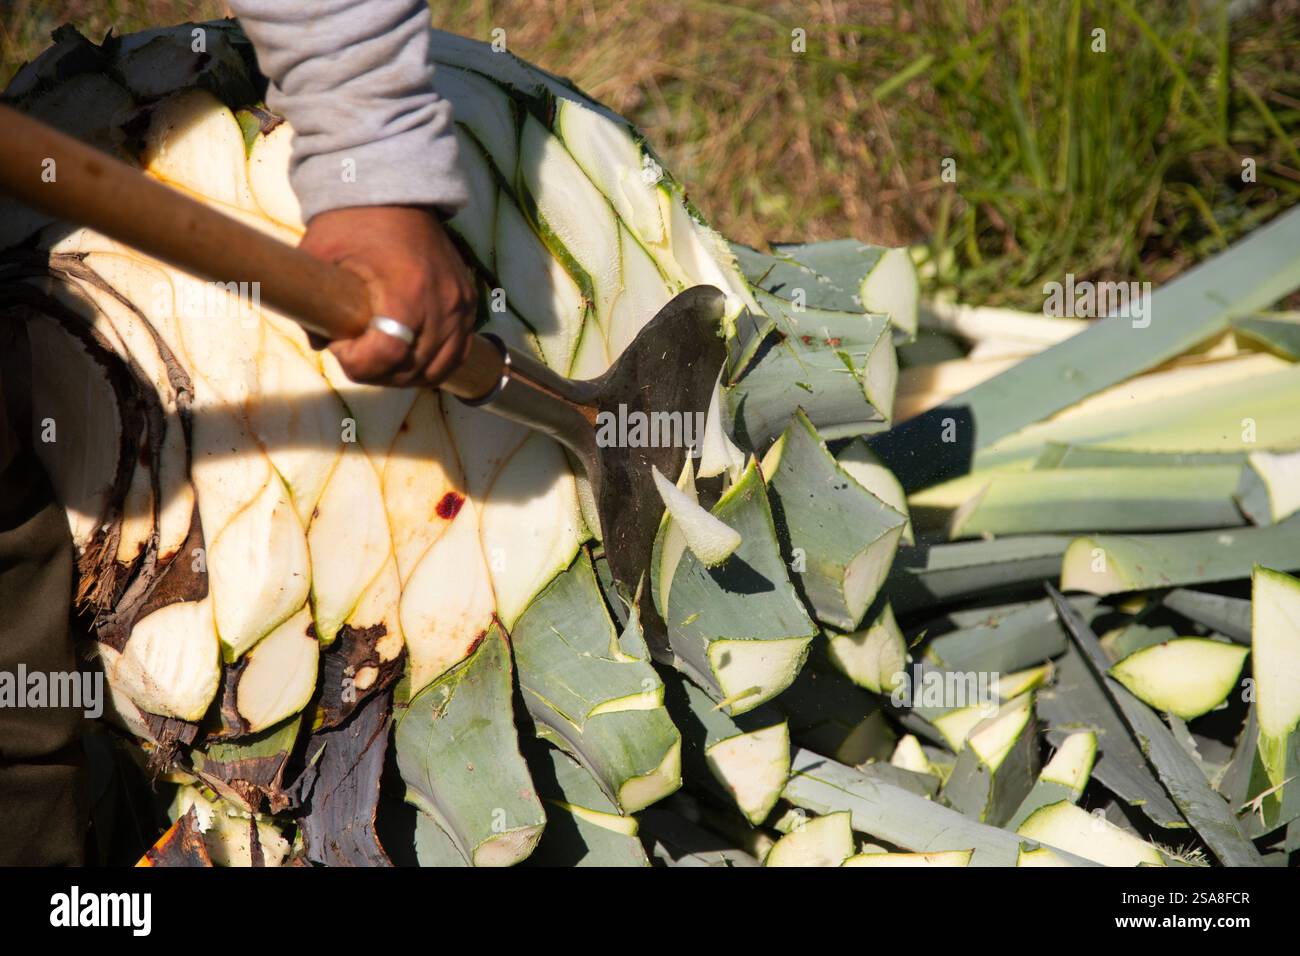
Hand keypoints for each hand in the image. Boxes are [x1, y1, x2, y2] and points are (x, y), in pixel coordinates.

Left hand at [298, 205, 476, 386]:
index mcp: (407, 289)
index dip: (360, 363)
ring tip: (380, 359)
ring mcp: (460, 304)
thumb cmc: (354, 220)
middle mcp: (442, 301)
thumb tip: (320, 344)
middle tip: (354, 354)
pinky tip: (409, 358)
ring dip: (406, 374)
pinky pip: (458, 352)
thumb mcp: (320, 254)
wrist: (396, 189)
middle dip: (378, 372)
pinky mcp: (468, 303)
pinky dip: (433, 363)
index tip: (341, 346)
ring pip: (439, 368)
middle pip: (413, 369)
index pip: (390, 354)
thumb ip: (312, 304)